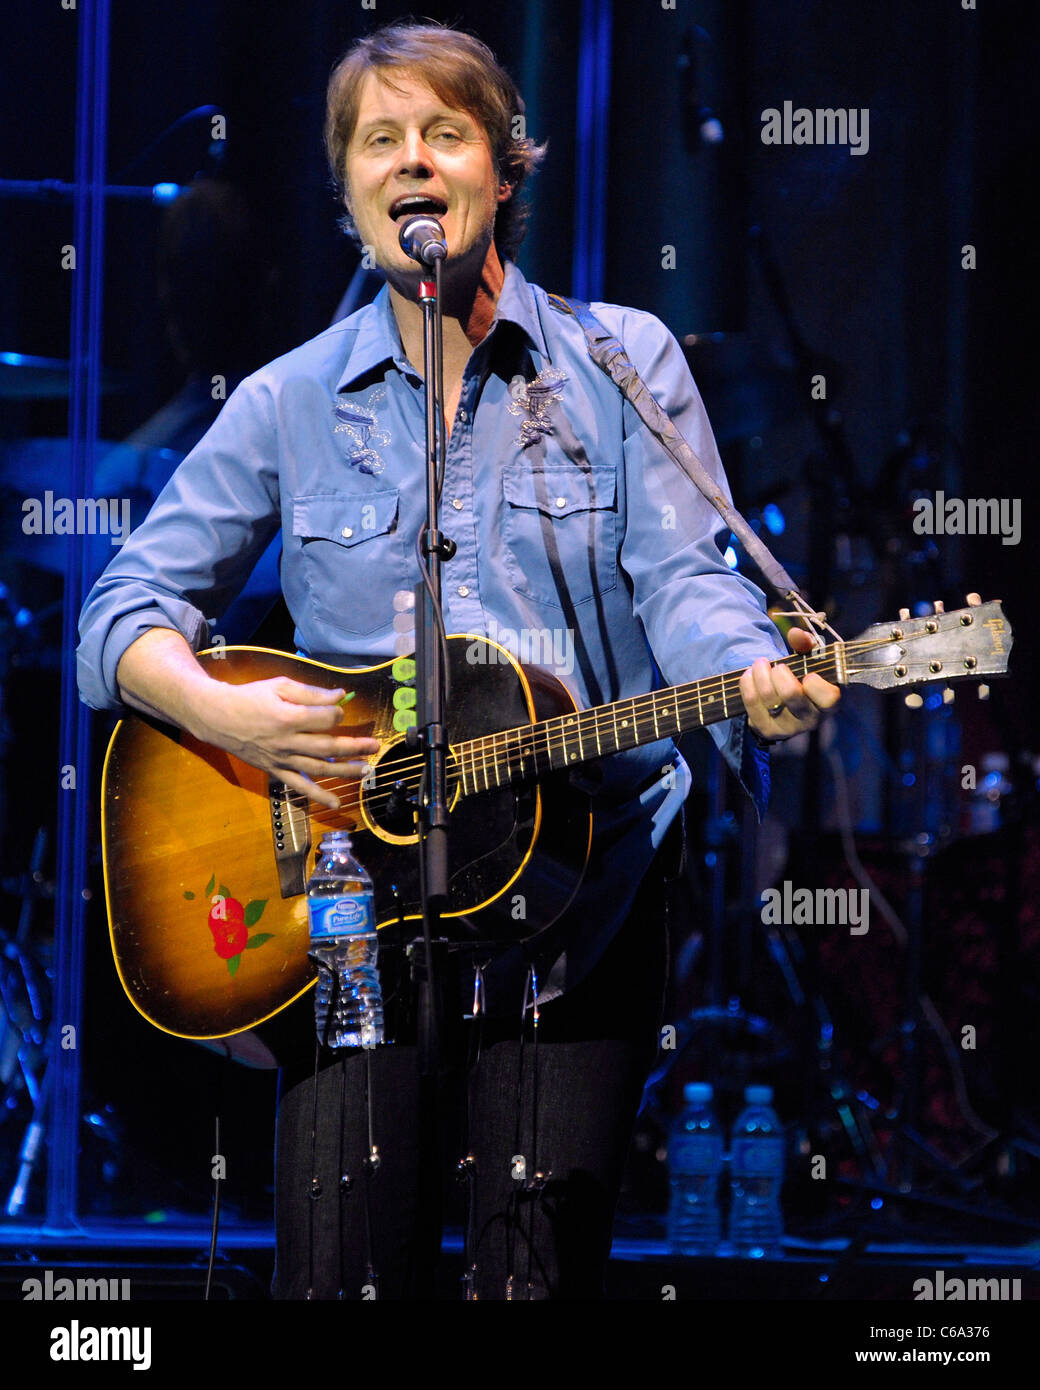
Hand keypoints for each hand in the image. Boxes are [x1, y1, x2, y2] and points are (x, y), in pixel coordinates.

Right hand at [190, 676, 379, 810]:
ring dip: (345, 770)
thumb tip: (340, 696)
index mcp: (288, 717)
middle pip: (328, 746)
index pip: (325, 719)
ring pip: (318, 768)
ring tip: (366, 770)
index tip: (340, 708)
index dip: (337, 713)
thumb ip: (311, 693)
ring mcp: (281, 759)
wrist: (217, 717)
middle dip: (354, 746)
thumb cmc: (250, 697)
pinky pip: (298, 785)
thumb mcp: (279, 685)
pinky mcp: (275, 770)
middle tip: (374, 746)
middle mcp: (286, 741)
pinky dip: (317, 796)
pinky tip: (336, 803)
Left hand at [740, 626, 840, 744]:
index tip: (807, 674)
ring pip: (768, 696)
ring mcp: (787, 728)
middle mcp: (810, 720)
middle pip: (791, 694)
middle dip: (779, 672)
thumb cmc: (801, 677)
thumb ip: (805, 644)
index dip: (816, 685)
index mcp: (827, 705)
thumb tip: (795, 634)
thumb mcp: (808, 660)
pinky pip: (751, 702)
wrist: (782, 704)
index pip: (828, 698)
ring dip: (760, 673)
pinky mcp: (766, 730)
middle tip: (777, 665)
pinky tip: (749, 674)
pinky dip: (747, 683)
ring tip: (760, 663)